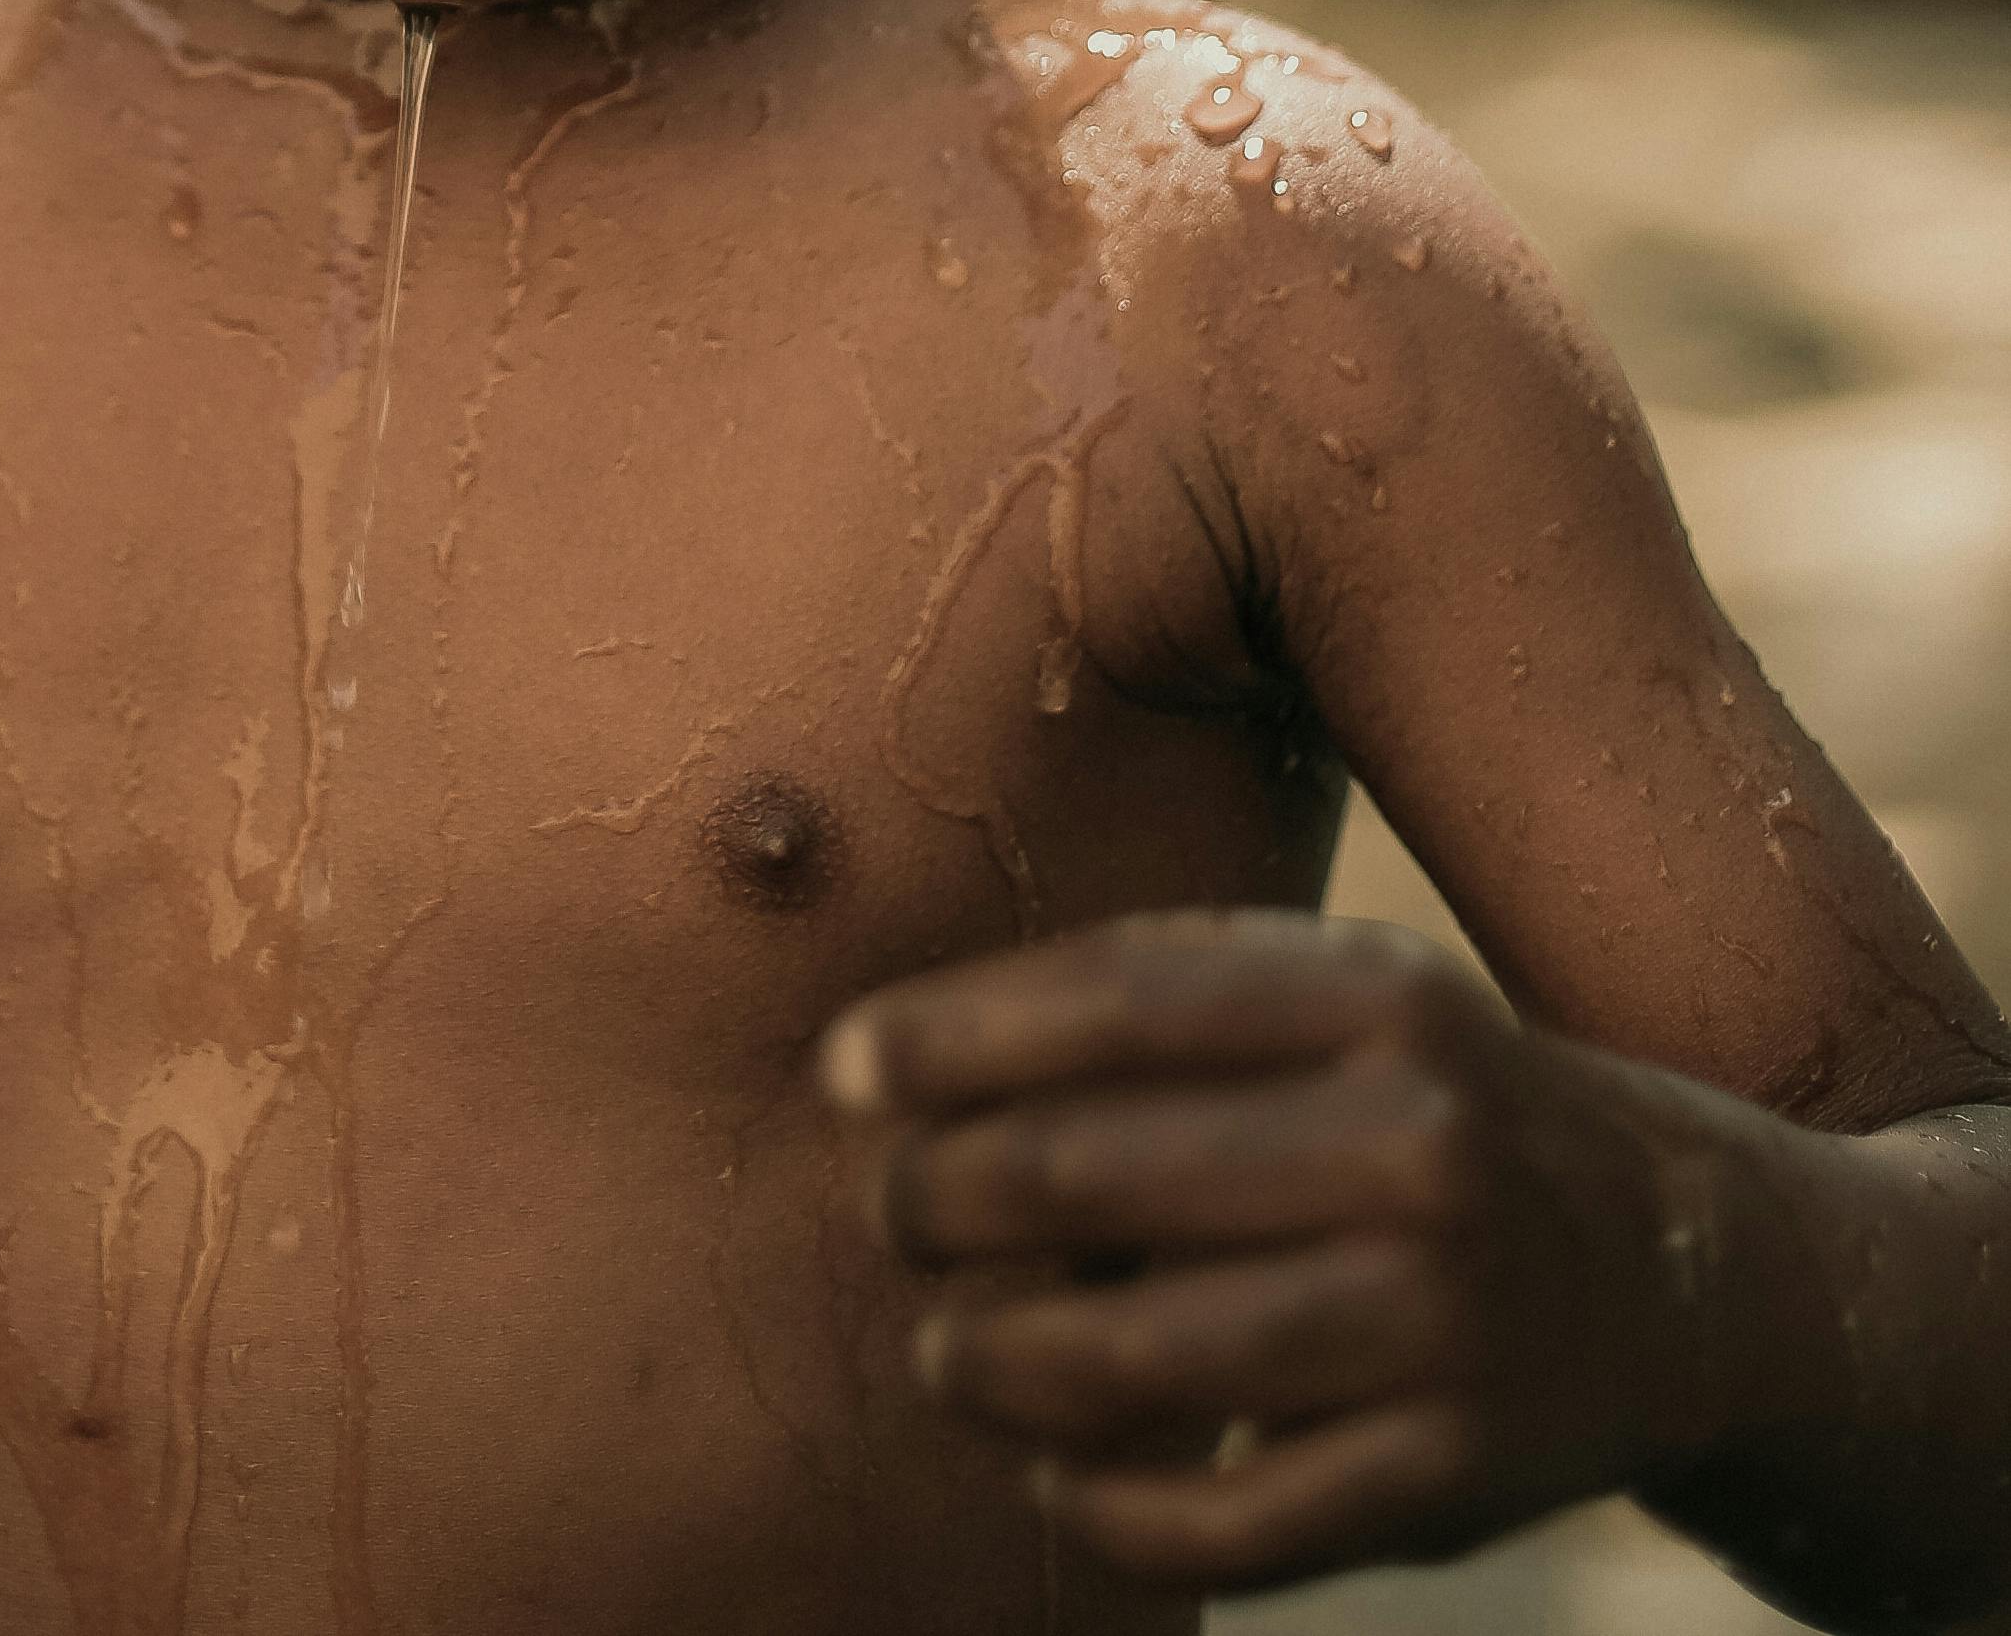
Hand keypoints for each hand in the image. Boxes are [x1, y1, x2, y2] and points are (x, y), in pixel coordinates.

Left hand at [823, 911, 1729, 1595]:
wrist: (1677, 1263)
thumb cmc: (1427, 1105)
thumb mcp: (1339, 999)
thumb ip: (1154, 1009)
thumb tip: (887, 1062)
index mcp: (1377, 999)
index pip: (1118, 1005)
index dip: (957, 1036)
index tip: (845, 1068)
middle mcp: (1417, 1150)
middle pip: (1101, 1177)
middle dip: (949, 1199)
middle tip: (895, 1216)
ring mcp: (1441, 1323)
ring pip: (1141, 1363)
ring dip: (998, 1361)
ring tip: (948, 1348)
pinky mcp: (1449, 1477)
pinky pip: (1225, 1523)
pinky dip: (1102, 1507)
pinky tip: (1052, 1471)